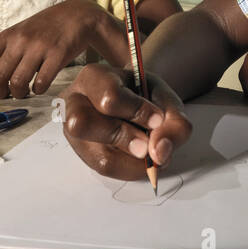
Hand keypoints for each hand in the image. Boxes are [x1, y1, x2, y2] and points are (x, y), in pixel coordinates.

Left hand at [0, 0, 130, 103]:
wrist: (77, 16)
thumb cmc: (44, 29)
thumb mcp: (16, 35)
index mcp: (6, 37)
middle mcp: (20, 41)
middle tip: (6, 94)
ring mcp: (39, 48)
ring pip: (18, 83)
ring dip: (19, 93)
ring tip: (25, 90)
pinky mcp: (57, 55)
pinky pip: (41, 83)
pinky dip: (38, 90)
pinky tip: (40, 84)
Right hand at [62, 63, 191, 179]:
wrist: (131, 102)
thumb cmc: (143, 96)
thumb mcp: (164, 98)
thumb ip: (173, 122)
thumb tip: (161, 153)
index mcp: (94, 78)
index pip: (109, 97)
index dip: (137, 112)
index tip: (158, 119)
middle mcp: (75, 104)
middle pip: (83, 124)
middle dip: (124, 138)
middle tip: (148, 144)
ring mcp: (73, 132)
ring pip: (97, 156)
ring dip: (133, 161)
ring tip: (150, 153)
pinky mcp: (83, 154)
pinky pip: (104, 170)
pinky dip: (130, 169)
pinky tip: (140, 159)